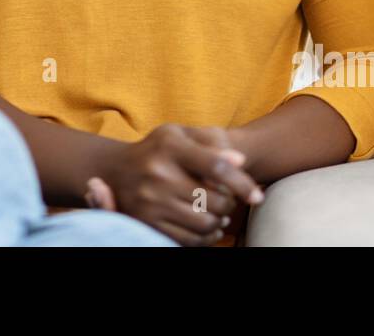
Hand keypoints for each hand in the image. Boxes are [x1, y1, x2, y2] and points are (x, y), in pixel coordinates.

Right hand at [87, 124, 263, 245]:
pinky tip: (208, 226)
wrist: (116, 171)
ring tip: (219, 213)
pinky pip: (189, 239)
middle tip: (228, 200)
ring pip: (205, 222)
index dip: (242, 183)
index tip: (256, 196)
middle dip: (229, 202)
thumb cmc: (157, 149)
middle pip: (215, 199)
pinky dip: (206, 236)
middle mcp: (158, 173)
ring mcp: (151, 200)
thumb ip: (210, 143)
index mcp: (170, 145)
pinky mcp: (147, 222)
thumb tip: (240, 161)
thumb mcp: (179, 135)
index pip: (217, 166)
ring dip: (219, 220)